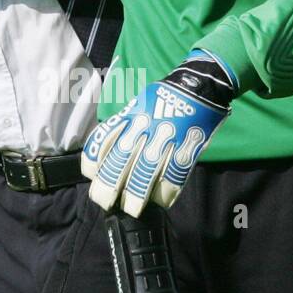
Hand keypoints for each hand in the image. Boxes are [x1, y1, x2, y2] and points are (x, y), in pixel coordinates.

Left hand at [81, 48, 238, 216]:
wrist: (200, 84)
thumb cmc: (167, 97)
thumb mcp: (140, 103)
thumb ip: (126, 125)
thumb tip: (109, 153)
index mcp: (131, 114)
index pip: (105, 137)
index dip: (95, 159)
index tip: (91, 175)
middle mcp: (145, 124)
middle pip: (122, 157)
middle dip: (111, 183)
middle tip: (105, 202)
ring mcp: (167, 134)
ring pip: (147, 167)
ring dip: (138, 192)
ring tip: (132, 209)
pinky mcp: (188, 143)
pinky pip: (176, 170)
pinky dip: (168, 189)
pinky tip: (161, 202)